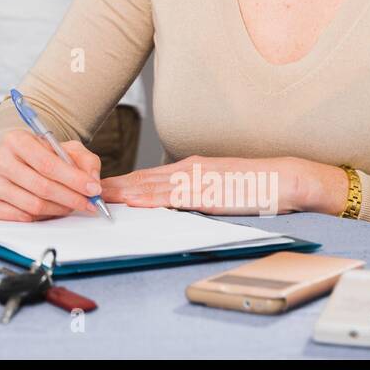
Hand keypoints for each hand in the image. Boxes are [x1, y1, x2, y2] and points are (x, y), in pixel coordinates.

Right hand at [0, 128, 102, 220]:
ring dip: (57, 209)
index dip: (73, 179)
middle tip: (89, 204)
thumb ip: (85, 161)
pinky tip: (49, 211)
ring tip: (69, 206)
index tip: (93, 189)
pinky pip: (17, 217)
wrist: (15, 162)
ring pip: (31, 205)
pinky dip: (38, 218)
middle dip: (70, 198)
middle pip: (40, 187)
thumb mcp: (66, 150)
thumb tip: (92, 181)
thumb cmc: (43, 156)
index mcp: (16, 139)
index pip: (47, 164)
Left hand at [101, 155, 345, 215]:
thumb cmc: (255, 185)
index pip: (148, 175)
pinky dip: (149, 199)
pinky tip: (133, 202)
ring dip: (123, 191)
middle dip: (113, 185)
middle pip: (142, 178)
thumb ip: (195, 192)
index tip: (100, 186)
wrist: (284, 178)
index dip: (122, 181)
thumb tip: (174, 201)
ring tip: (98, 195)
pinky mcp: (206, 192)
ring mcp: (196, 179)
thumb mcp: (218, 186)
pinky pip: (172, 197)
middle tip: (86, 189)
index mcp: (190, 167)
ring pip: (151, 185)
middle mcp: (188, 169)